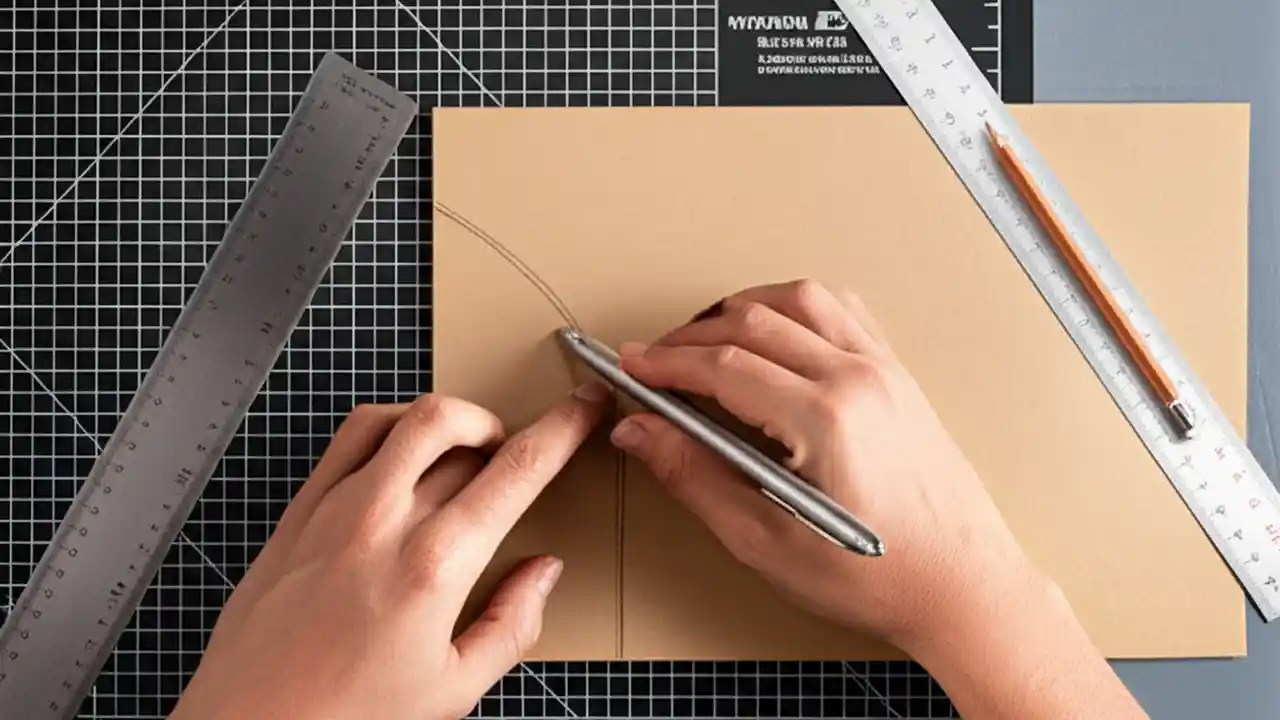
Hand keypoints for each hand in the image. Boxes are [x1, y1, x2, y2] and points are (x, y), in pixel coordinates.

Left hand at [171, 385, 610, 719]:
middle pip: (466, 433)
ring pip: (410, 418)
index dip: (562, 427)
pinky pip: (353, 434)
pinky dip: (393, 425)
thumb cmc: (346, 717)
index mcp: (436, 566)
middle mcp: (386, 521)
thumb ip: (511, 623)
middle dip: (509, 429)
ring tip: (466, 452)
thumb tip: (544, 572)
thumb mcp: (453, 688)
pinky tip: (404, 455)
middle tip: (521, 450)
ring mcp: (336, 507)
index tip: (584, 406)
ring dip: (453, 419)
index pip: (517, 470)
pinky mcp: (300, 509)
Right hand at [611, 280, 1146, 719]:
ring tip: (705, 338)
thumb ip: (694, 477)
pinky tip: (775, 332)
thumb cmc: (879, 577)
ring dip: (742, 308)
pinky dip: (795, 309)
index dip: (664, 364)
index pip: (722, 365)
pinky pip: (842, 312)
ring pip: (799, 299)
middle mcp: (858, 379)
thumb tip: (642, 433)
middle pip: (753, 322)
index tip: (630, 367)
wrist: (962, 586)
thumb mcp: (764, 542)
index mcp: (825, 418)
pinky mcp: (899, 376)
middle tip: (653, 361)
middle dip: (690, 335)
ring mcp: (884, 371)